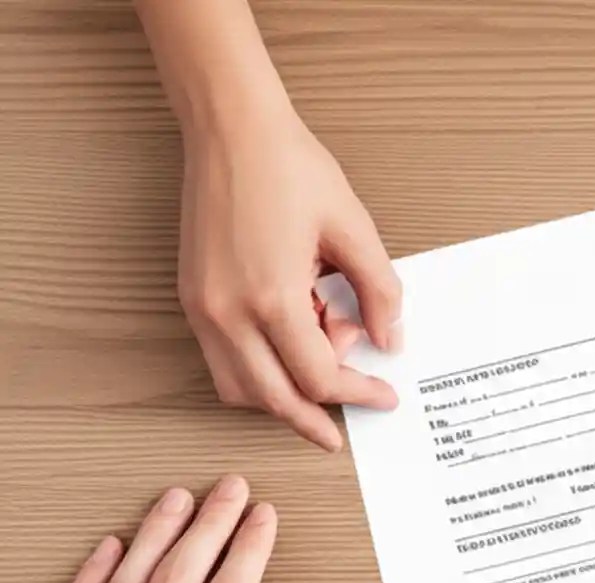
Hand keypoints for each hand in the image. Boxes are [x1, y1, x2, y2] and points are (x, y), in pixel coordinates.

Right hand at [178, 109, 399, 450]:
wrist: (232, 130)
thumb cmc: (291, 168)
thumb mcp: (353, 228)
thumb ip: (378, 291)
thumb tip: (389, 340)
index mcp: (271, 298)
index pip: (319, 378)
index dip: (357, 394)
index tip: (384, 396)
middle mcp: (227, 313)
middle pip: (273, 399)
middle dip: (314, 420)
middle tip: (345, 428)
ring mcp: (202, 308)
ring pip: (239, 388)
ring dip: (281, 395)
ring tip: (323, 363)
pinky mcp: (192, 297)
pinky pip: (222, 360)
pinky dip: (257, 370)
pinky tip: (291, 343)